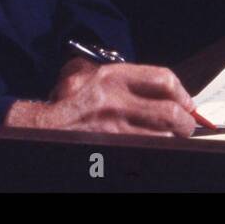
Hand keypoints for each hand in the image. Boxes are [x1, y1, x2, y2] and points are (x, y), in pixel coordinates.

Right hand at [4, 62, 196, 136]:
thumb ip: (111, 70)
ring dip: (170, 140)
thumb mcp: (82, 73)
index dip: (182, 93)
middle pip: (170, 113)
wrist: (38, 130)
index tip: (186, 102)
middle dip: (184, 122)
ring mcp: (114, 131)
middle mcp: (115, 103)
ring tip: (171, 139)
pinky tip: (152, 149)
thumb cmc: (63, 102)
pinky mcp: (112, 152)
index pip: (163, 80)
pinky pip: (146, 153)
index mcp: (111, 78)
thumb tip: (150, 81)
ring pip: (162, 138)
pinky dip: (154, 151)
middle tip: (186, 125)